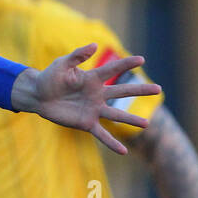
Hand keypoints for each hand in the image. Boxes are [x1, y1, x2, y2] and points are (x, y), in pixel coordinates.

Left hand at [10, 44, 161, 154]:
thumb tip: (94, 45)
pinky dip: (112, 143)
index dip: (126, 64)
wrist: (38, 96)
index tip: (142, 59)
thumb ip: (78, 56)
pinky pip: (102, 134)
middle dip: (140, 90)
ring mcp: (93, 109)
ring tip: (146, 124)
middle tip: (158, 89)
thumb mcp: (62, 64)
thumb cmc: (50, 77)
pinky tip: (124, 152)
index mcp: (92, 78)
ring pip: (116, 115)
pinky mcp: (86, 123)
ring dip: (131, 119)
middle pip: (122, 92)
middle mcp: (97, 94)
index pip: (112, 70)